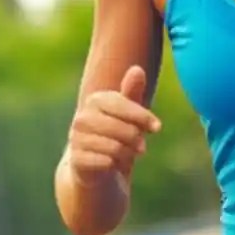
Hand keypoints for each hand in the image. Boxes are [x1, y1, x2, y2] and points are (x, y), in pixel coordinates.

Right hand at [66, 66, 161, 187]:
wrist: (94, 163)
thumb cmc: (116, 132)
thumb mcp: (127, 112)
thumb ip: (132, 92)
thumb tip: (137, 69)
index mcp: (96, 100)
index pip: (123, 105)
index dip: (143, 117)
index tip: (157, 128)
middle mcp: (82, 118)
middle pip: (122, 129)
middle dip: (137, 139)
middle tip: (141, 146)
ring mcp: (76, 139)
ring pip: (115, 148)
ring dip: (127, 154)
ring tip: (127, 154)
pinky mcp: (76, 160)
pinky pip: (105, 162)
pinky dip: (115, 165)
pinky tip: (113, 163)